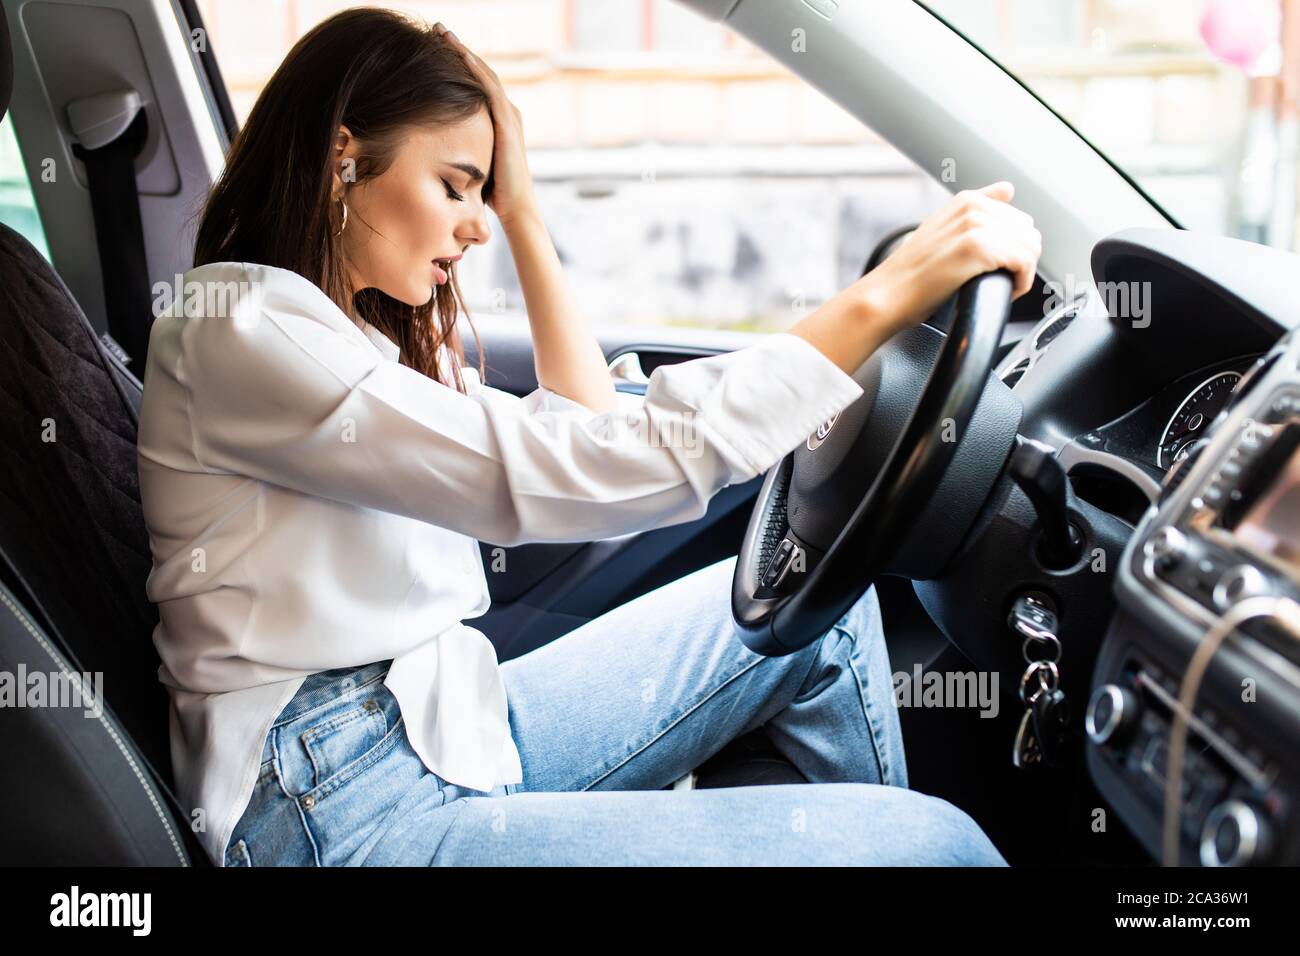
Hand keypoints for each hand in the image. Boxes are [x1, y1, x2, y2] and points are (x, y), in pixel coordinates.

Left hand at [435, 23, 537, 227]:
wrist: (516, 210)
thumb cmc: (494, 193)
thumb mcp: (473, 161)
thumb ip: (461, 147)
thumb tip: (432, 147)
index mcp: (499, 120)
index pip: (476, 82)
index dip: (457, 62)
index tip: (435, 46)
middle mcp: (507, 112)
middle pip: (480, 71)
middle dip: (458, 48)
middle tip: (437, 28)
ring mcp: (510, 116)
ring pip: (485, 74)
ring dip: (464, 51)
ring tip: (443, 33)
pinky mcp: (508, 124)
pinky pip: (491, 90)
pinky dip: (476, 70)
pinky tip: (461, 55)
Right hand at [855, 181, 1041, 335]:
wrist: (888, 294)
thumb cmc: (912, 272)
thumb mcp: (943, 229)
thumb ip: (977, 207)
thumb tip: (1008, 188)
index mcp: (968, 201)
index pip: (1019, 220)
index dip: (1012, 248)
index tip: (995, 267)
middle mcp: (974, 208)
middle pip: (1028, 233)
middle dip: (1020, 259)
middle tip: (997, 279)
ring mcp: (976, 226)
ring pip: (1030, 248)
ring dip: (1022, 273)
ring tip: (1001, 286)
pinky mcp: (979, 248)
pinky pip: (1025, 263)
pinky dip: (1021, 282)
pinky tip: (1005, 291)